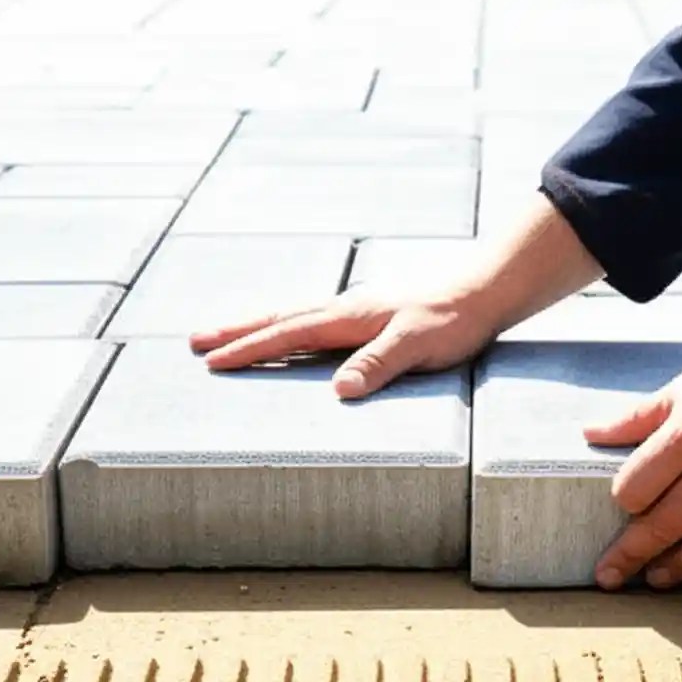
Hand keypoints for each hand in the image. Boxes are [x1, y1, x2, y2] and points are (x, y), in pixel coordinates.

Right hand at [191, 195, 603, 396]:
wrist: (486, 292)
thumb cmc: (455, 320)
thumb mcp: (419, 346)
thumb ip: (380, 364)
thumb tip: (339, 389)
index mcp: (351, 317)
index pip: (289, 334)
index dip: (249, 349)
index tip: (212, 361)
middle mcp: (348, 308)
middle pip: (281, 319)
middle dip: (238, 331)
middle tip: (196, 341)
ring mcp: (359, 309)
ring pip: (297, 316)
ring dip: (260, 327)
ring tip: (230, 336)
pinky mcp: (374, 314)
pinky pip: (318, 321)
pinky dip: (291, 327)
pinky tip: (294, 335)